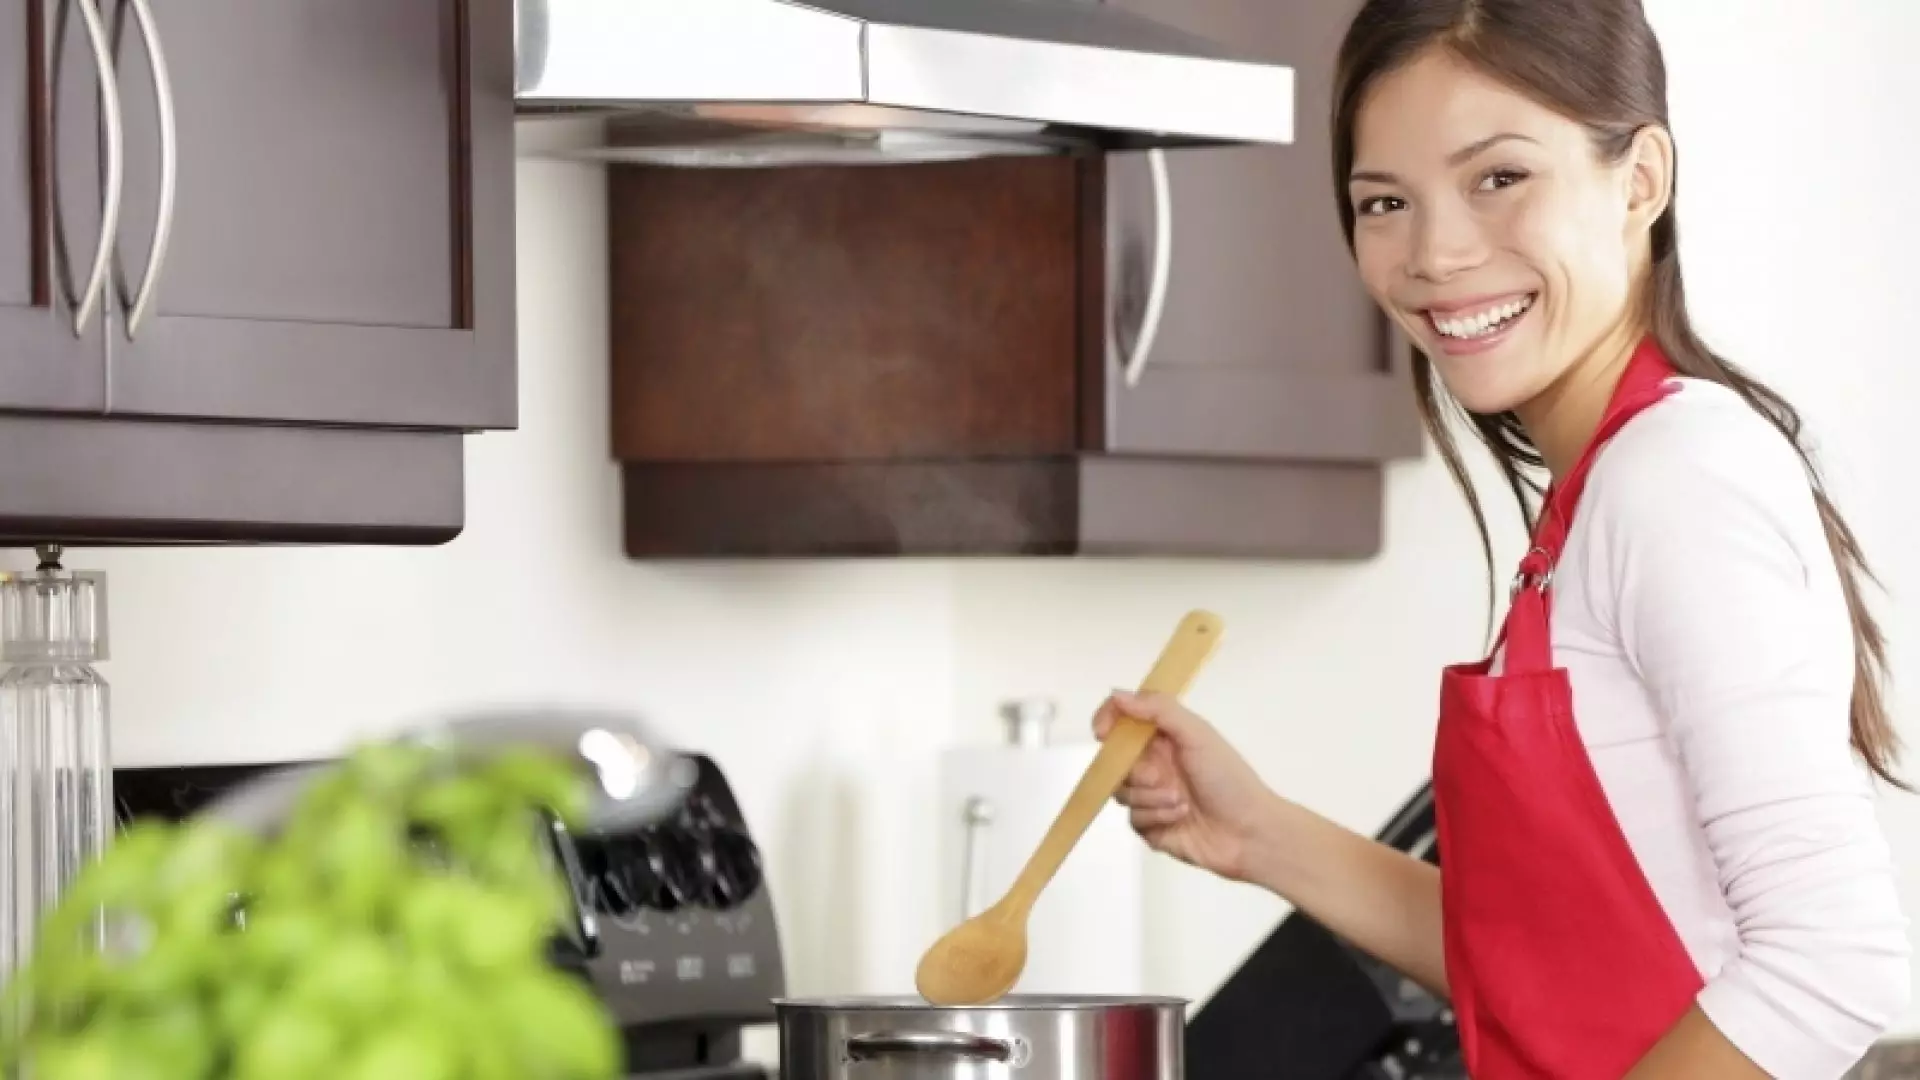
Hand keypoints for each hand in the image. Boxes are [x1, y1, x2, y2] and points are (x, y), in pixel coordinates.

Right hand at [1094, 690, 1274, 883]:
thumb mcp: (1198, 735)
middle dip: (1135, 771)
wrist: (1248, 832)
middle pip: (1114, 761)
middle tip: (1160, 777)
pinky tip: (1181, 817)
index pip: (1122, 720)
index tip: (1104, 733)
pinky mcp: (1150, 826)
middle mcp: (1154, 764)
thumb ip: (1158, 709)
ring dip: (1151, 797)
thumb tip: (1117, 695)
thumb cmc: (1229, 779)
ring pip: (1121, 792)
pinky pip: (1133, 818)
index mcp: (1165, 738)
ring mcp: (1150, 796)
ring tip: (1182, 802)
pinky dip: (1156, 816)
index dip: (1108, 722)